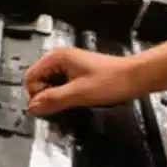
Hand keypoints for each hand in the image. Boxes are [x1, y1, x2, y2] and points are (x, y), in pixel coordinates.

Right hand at [23, 47, 141, 114]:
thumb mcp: (78, 94)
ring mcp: (69, 66)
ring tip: (70, 106)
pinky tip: (75, 102)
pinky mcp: (77, 73)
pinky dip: (64, 96)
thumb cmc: (113, 81)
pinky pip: (61, 86)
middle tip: (59, 108)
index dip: (36, 95)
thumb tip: (32, 107)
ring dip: (55, 98)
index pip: (30, 78)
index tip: (47, 107)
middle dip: (45, 98)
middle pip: (38, 82)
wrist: (135, 77)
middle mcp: (61, 59)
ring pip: (50, 85)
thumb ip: (53, 100)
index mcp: (57, 58)